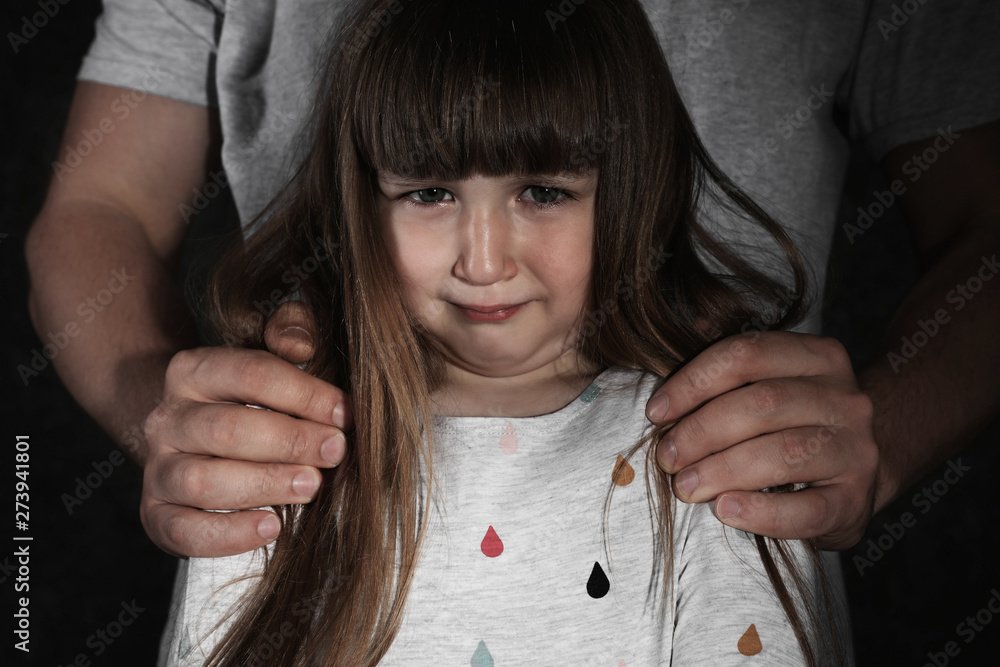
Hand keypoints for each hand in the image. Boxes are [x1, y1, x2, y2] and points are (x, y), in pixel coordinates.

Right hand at [140, 301, 350, 557]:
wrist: (200, 440)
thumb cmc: (252, 397)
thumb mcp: (272, 353)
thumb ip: (291, 330)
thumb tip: (299, 344)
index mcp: (194, 370)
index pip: (250, 373)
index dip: (303, 393)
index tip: (345, 412)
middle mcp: (167, 418)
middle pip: (227, 429)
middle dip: (289, 441)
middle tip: (335, 451)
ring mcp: (158, 469)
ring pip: (202, 481)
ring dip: (263, 485)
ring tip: (311, 486)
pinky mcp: (157, 515)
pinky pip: (184, 531)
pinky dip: (229, 535)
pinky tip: (272, 526)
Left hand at [646, 331, 878, 549]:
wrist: (857, 477)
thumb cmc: (794, 428)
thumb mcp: (772, 389)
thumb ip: (726, 385)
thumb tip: (661, 405)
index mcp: (819, 358)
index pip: (747, 354)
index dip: (694, 382)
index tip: (656, 412)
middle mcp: (845, 398)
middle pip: (763, 402)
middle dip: (702, 431)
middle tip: (667, 457)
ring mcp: (857, 449)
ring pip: (784, 452)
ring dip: (723, 470)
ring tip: (685, 486)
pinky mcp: (857, 500)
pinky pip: (808, 509)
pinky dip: (761, 512)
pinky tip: (726, 510)